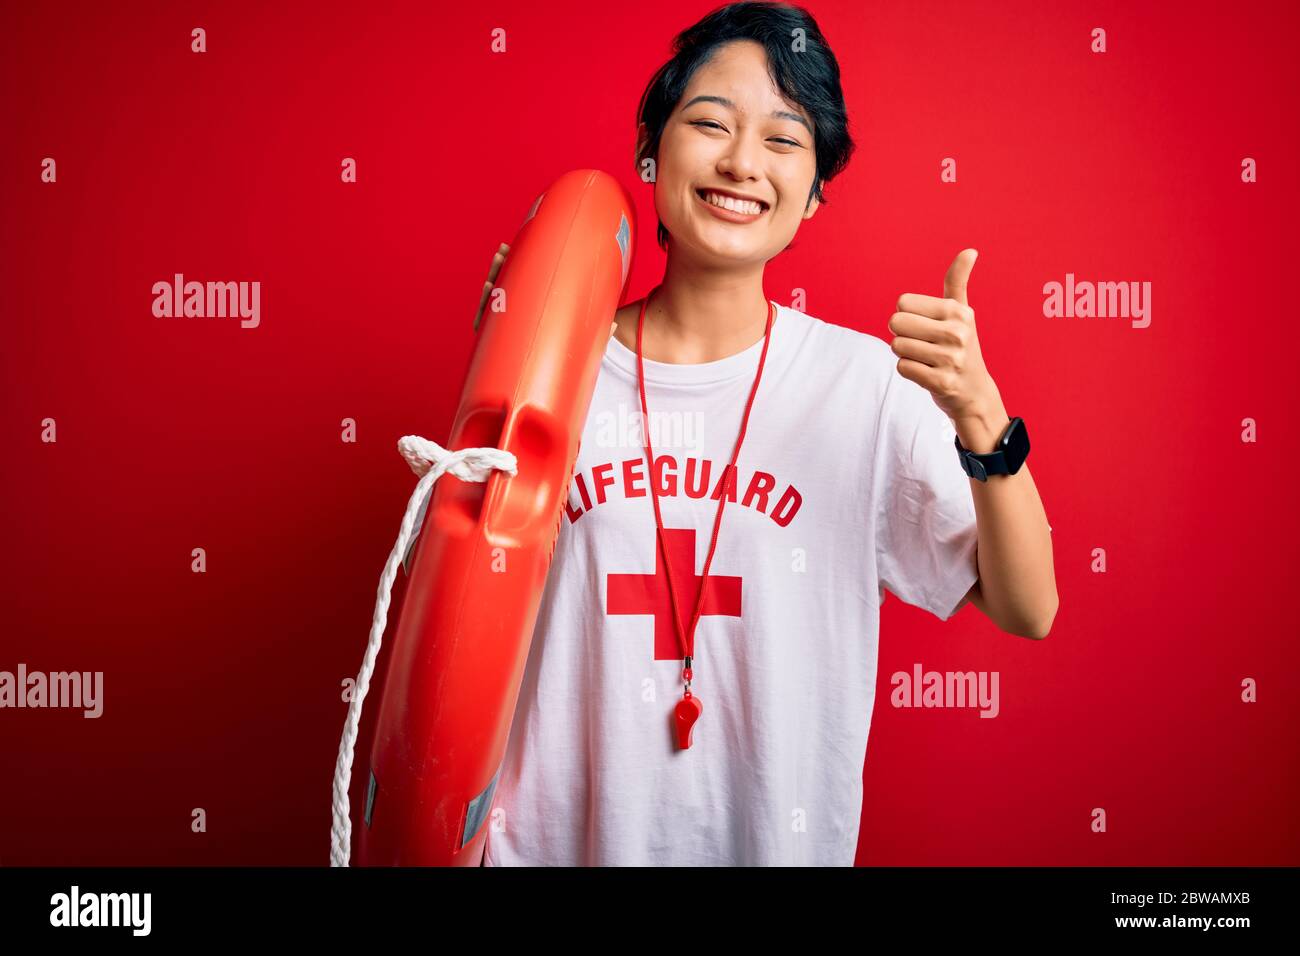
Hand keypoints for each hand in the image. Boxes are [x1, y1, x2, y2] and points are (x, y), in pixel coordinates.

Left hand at [888, 248, 1000, 423]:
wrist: (974, 391)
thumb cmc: (961, 346)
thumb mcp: (962, 312)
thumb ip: (957, 281)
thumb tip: (970, 250)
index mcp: (958, 311)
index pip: (903, 303)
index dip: (907, 315)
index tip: (926, 327)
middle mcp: (957, 333)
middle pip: (896, 323)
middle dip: (902, 335)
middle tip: (924, 344)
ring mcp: (950, 359)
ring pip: (897, 346)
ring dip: (905, 354)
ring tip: (927, 359)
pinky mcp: (941, 382)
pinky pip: (902, 367)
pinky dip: (909, 371)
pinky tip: (927, 373)